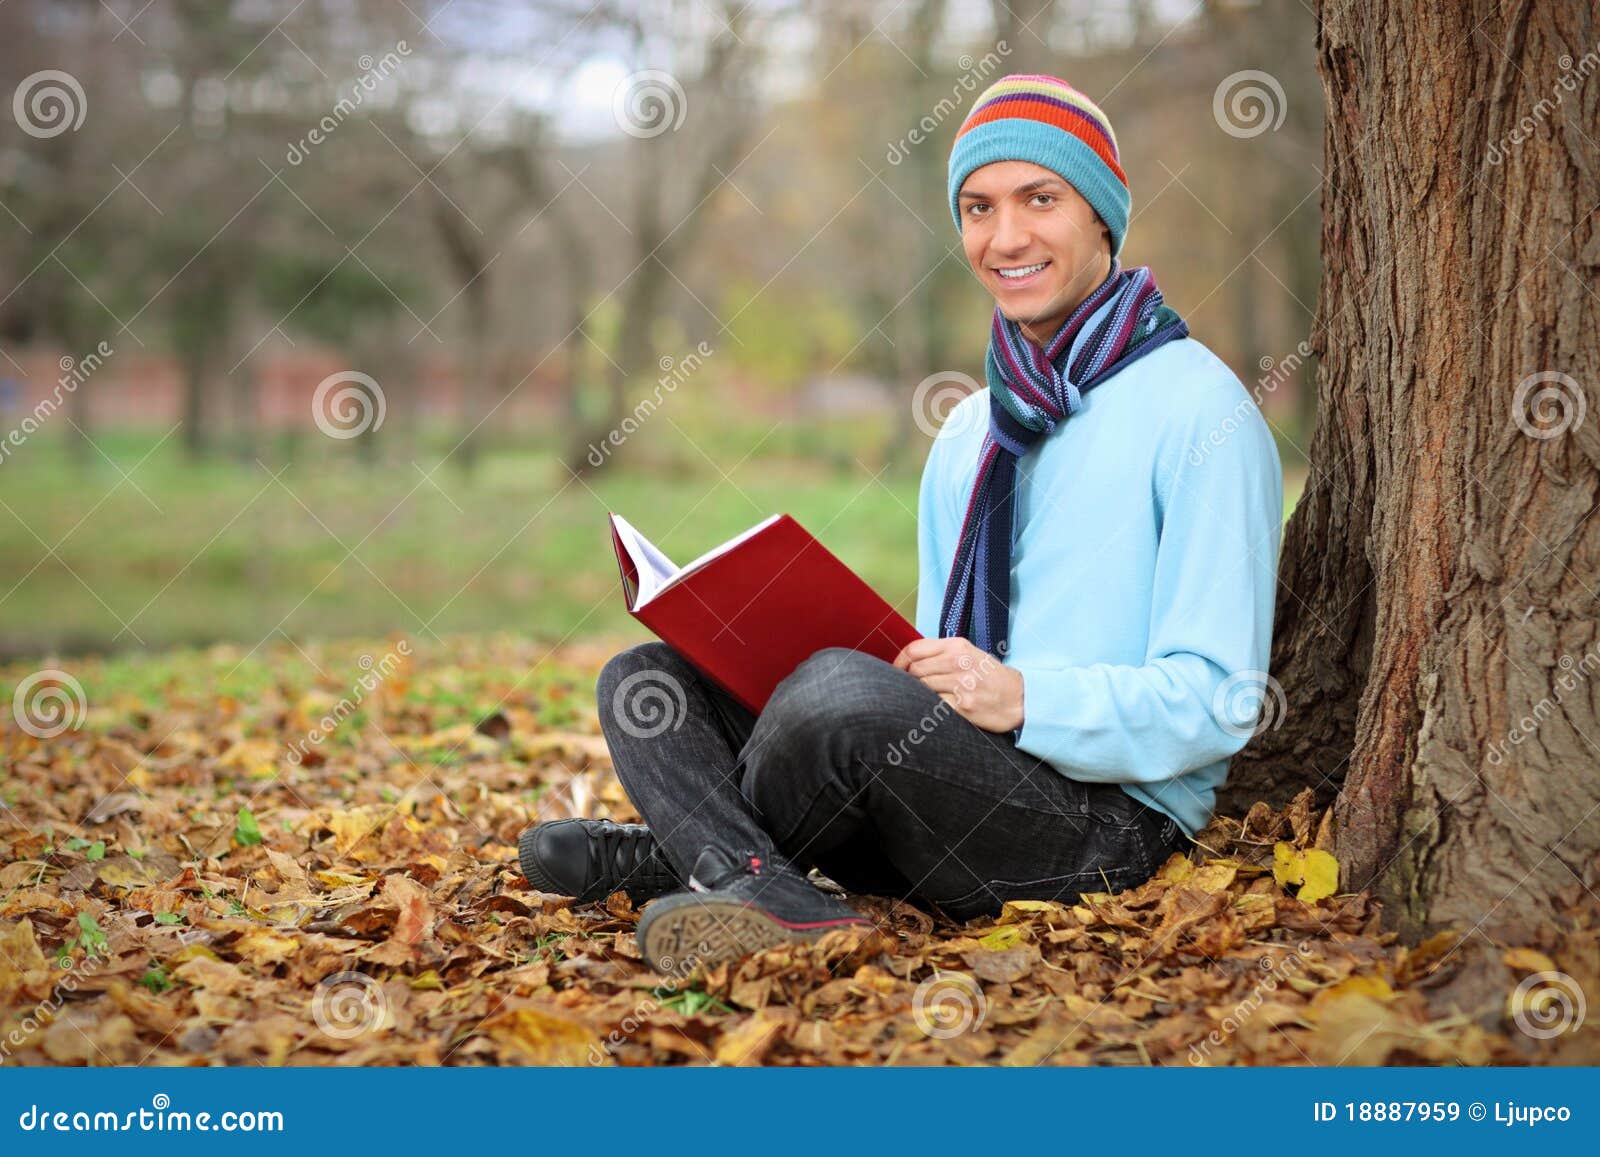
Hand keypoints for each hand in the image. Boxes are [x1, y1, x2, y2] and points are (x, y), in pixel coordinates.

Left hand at [892, 636, 1023, 733]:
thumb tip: (909, 661)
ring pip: (922, 688)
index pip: (915, 649)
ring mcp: (961, 684)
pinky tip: (936, 709)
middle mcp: (958, 662)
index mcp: (958, 646)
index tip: (896, 670)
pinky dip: (930, 707)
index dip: (900, 661)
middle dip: (908, 680)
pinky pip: (934, 705)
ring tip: (926, 698)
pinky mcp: (963, 706)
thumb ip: (942, 653)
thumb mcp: (970, 654)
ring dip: (920, 694)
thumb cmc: (991, 677)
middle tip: (911, 688)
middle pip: (915, 670)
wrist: (1020, 698)